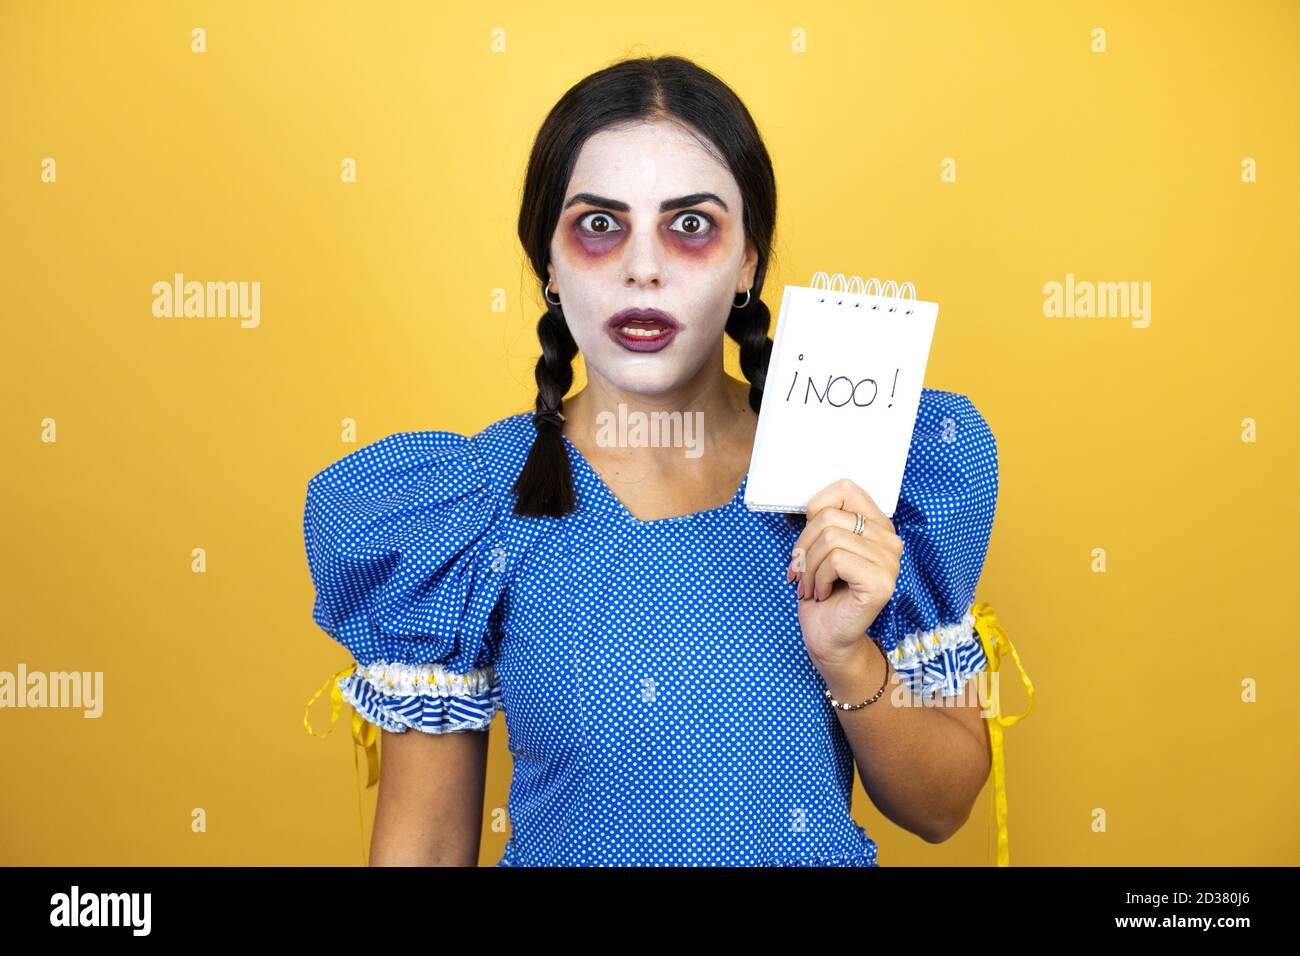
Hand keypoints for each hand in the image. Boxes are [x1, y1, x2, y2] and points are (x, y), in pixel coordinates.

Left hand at [787, 478, 902, 668]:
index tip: (810, 540)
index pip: (845, 488)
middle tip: (802, 572)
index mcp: (878, 526)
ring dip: (809, 567)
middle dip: (803, 546)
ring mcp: (890, 562)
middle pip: (829, 516)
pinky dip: (818, 579)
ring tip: (811, 586)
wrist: (828, 637)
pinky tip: (823, 594)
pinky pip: (835, 560)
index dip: (815, 509)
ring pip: (829, 537)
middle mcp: (891, 540)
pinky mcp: (881, 582)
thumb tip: (810, 505)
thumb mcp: (819, 548)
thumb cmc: (823, 592)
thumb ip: (823, 521)